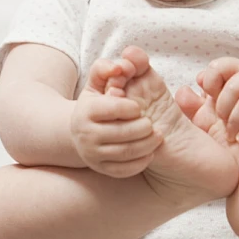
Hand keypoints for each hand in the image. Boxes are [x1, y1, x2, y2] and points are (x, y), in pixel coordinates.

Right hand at [70, 56, 162, 177]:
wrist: (81, 130)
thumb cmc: (97, 102)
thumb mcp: (98, 82)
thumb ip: (106, 68)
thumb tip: (118, 68)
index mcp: (86, 110)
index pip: (113, 108)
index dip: (131, 107)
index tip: (139, 107)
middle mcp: (85, 134)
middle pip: (121, 133)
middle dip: (143, 128)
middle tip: (152, 124)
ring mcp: (92, 154)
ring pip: (125, 153)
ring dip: (147, 145)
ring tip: (158, 136)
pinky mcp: (102, 168)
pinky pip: (124, 170)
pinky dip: (141, 162)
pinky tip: (150, 152)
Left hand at [197, 57, 238, 142]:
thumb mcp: (234, 91)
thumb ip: (212, 88)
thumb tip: (195, 82)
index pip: (218, 66)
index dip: (210, 83)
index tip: (209, 98)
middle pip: (231, 88)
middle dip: (222, 109)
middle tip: (220, 123)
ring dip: (234, 123)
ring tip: (230, 135)